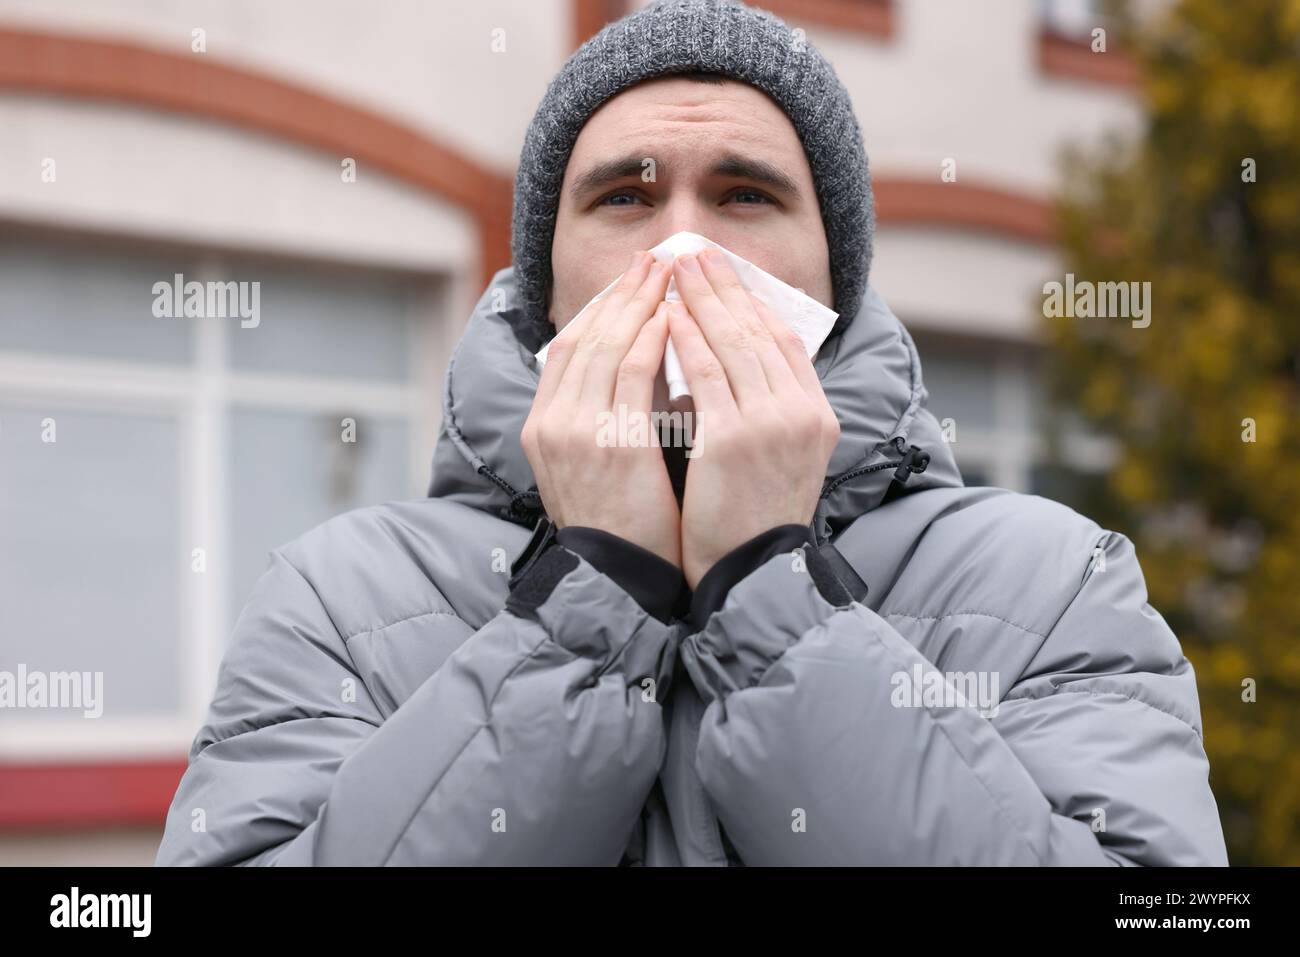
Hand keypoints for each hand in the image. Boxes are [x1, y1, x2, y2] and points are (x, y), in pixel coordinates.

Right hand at [521, 250, 681, 567]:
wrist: (618, 583)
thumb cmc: (621, 527)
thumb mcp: (594, 466)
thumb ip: (601, 418)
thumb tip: (634, 370)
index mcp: (542, 427)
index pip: (568, 347)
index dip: (602, 309)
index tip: (633, 282)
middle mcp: (550, 423)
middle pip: (584, 337)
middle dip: (622, 294)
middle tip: (655, 261)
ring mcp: (576, 433)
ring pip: (605, 346)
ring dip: (639, 304)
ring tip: (670, 275)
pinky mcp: (611, 446)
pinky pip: (630, 376)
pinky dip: (651, 340)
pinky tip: (673, 317)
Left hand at [668, 248, 840, 588]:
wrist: (752, 574)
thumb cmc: (753, 519)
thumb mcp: (780, 459)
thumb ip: (768, 410)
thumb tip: (736, 364)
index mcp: (817, 415)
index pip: (782, 341)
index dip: (750, 301)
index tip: (722, 273)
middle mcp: (801, 413)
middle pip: (756, 332)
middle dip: (721, 287)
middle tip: (692, 253)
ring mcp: (772, 424)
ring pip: (732, 345)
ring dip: (700, 301)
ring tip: (672, 270)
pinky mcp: (735, 440)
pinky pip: (706, 376)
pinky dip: (686, 340)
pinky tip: (667, 316)